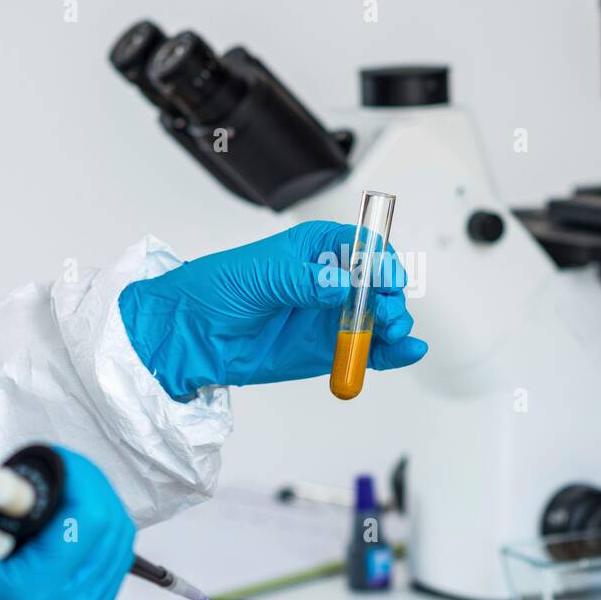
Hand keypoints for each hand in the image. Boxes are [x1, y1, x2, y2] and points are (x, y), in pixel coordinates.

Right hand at [0, 446, 134, 599]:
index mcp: (31, 596)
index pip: (91, 520)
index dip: (82, 477)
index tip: (56, 457)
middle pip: (113, 530)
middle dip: (91, 487)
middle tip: (58, 467)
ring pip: (120, 543)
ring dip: (98, 505)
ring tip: (61, 488)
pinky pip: (115, 560)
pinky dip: (100, 529)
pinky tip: (70, 515)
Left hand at [120, 220, 427, 400]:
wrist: (192, 333)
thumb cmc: (217, 288)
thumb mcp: (260, 275)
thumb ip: (303, 280)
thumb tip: (340, 285)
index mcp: (317, 248)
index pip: (364, 247)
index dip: (381, 261)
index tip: (388, 278)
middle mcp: (332, 279)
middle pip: (380, 284)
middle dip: (390, 296)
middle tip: (386, 313)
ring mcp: (333, 315)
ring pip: (380, 317)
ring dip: (394, 323)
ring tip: (392, 332)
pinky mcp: (329, 348)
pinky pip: (369, 349)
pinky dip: (391, 352)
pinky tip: (408, 351)